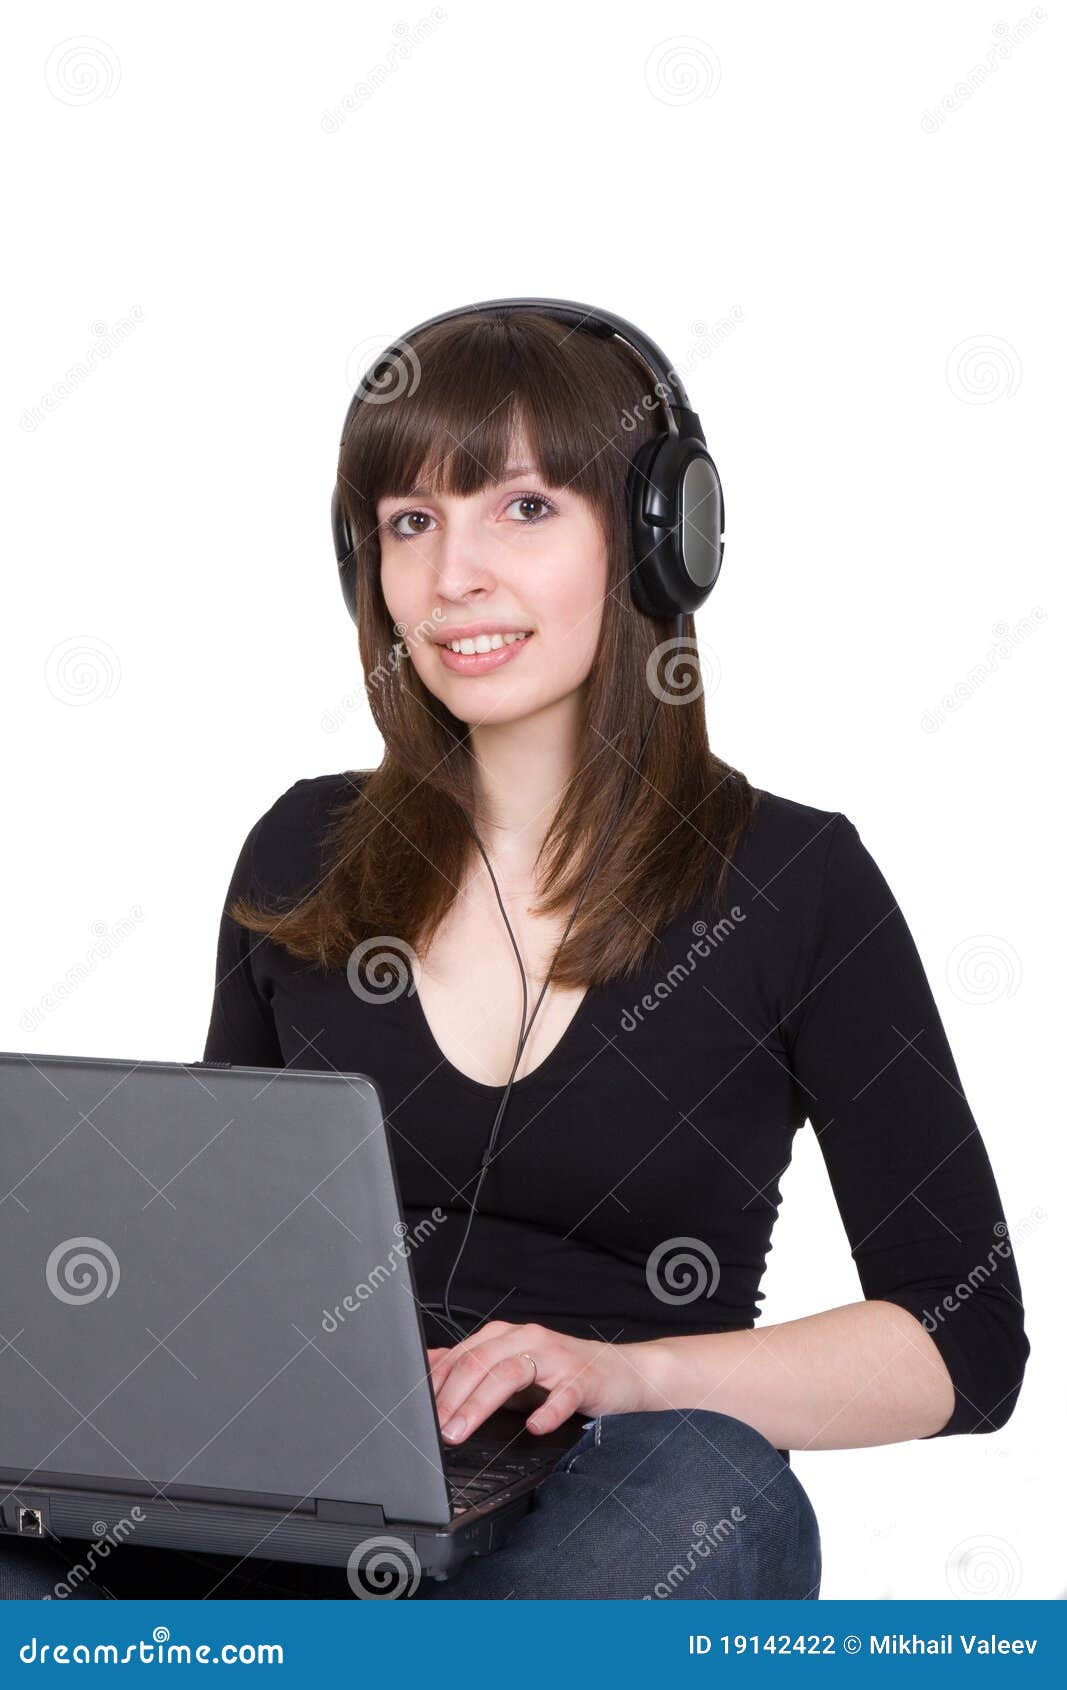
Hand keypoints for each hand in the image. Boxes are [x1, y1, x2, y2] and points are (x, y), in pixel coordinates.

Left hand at [425, 1320, 661, 1442]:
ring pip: (509, 1373)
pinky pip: (563, 1394)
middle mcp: (527, 1339)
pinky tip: (535, 1426)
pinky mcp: (582, 1379)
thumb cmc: (561, 1375)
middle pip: (479, 1362)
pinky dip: (547, 1410)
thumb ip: (473, 1367)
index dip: (435, 1386)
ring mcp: (555, 1357)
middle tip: (434, 1430)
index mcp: (505, 1337)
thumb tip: (428, 1365)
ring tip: (461, 1431)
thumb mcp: (511, 1370)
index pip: (460, 1356)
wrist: (619, 1373)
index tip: (416, 1416)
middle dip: (451, 1398)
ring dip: (479, 1404)